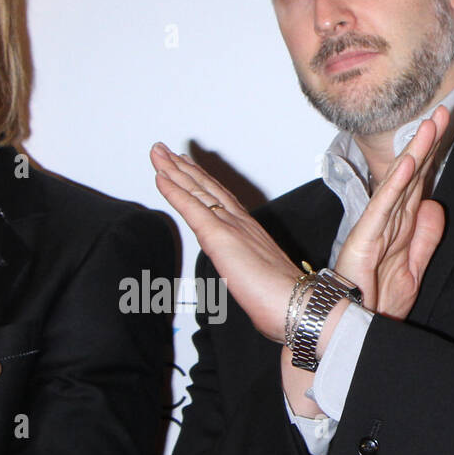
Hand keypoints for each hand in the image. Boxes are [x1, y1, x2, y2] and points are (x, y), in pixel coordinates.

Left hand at [151, 143, 300, 341]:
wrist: (295, 303)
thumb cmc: (283, 297)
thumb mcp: (259, 277)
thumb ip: (244, 269)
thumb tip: (239, 278)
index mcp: (248, 230)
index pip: (219, 198)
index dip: (200, 180)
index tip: (185, 165)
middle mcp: (239, 221)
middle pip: (206, 187)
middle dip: (183, 168)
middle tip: (163, 150)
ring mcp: (230, 225)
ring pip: (196, 190)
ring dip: (174, 170)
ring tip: (158, 153)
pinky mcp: (219, 235)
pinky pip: (191, 207)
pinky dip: (174, 191)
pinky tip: (161, 177)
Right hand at [335, 106, 447, 317]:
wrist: (354, 326)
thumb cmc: (376, 301)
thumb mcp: (414, 270)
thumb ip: (425, 239)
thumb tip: (435, 206)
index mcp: (401, 227)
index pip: (420, 183)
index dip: (433, 156)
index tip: (446, 127)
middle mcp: (389, 221)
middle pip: (412, 175)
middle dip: (427, 144)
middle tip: (442, 112)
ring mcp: (375, 228)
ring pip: (400, 184)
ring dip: (415, 154)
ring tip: (429, 126)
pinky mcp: (364, 239)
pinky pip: (383, 208)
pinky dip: (395, 186)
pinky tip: (406, 165)